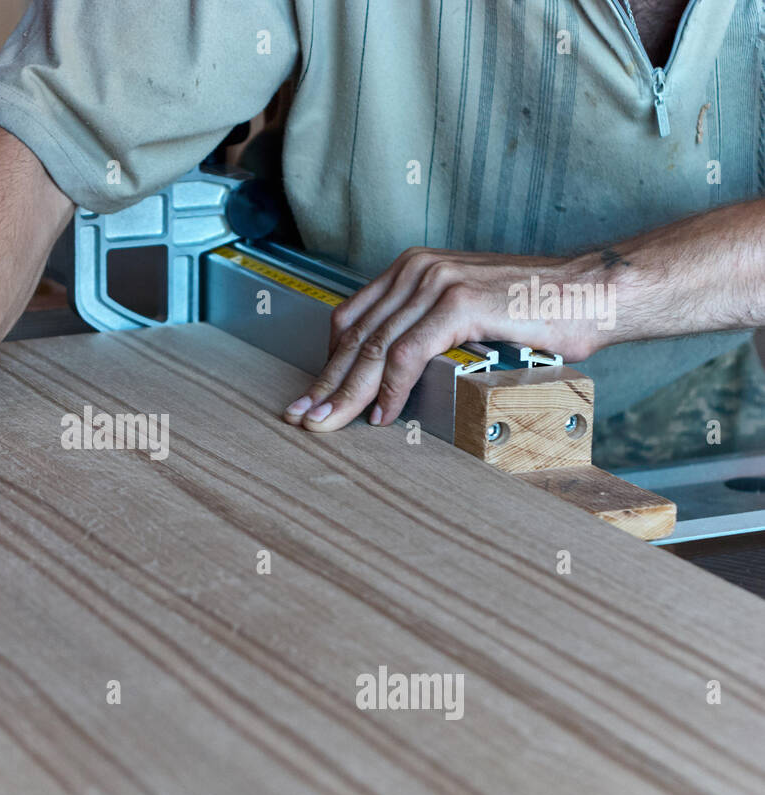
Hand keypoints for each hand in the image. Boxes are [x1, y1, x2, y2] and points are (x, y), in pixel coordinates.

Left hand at [282, 247, 599, 431]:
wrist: (592, 294)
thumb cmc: (534, 312)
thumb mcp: (465, 315)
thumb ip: (426, 331)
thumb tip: (390, 374)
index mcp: (412, 270)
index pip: (351, 322)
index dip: (328, 365)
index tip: (311, 399)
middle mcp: (417, 270)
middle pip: (355, 337)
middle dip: (325, 384)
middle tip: (301, 419)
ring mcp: (437, 284)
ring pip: (375, 348)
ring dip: (347, 393)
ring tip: (328, 425)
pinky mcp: (459, 304)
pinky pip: (409, 353)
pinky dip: (391, 389)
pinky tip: (382, 414)